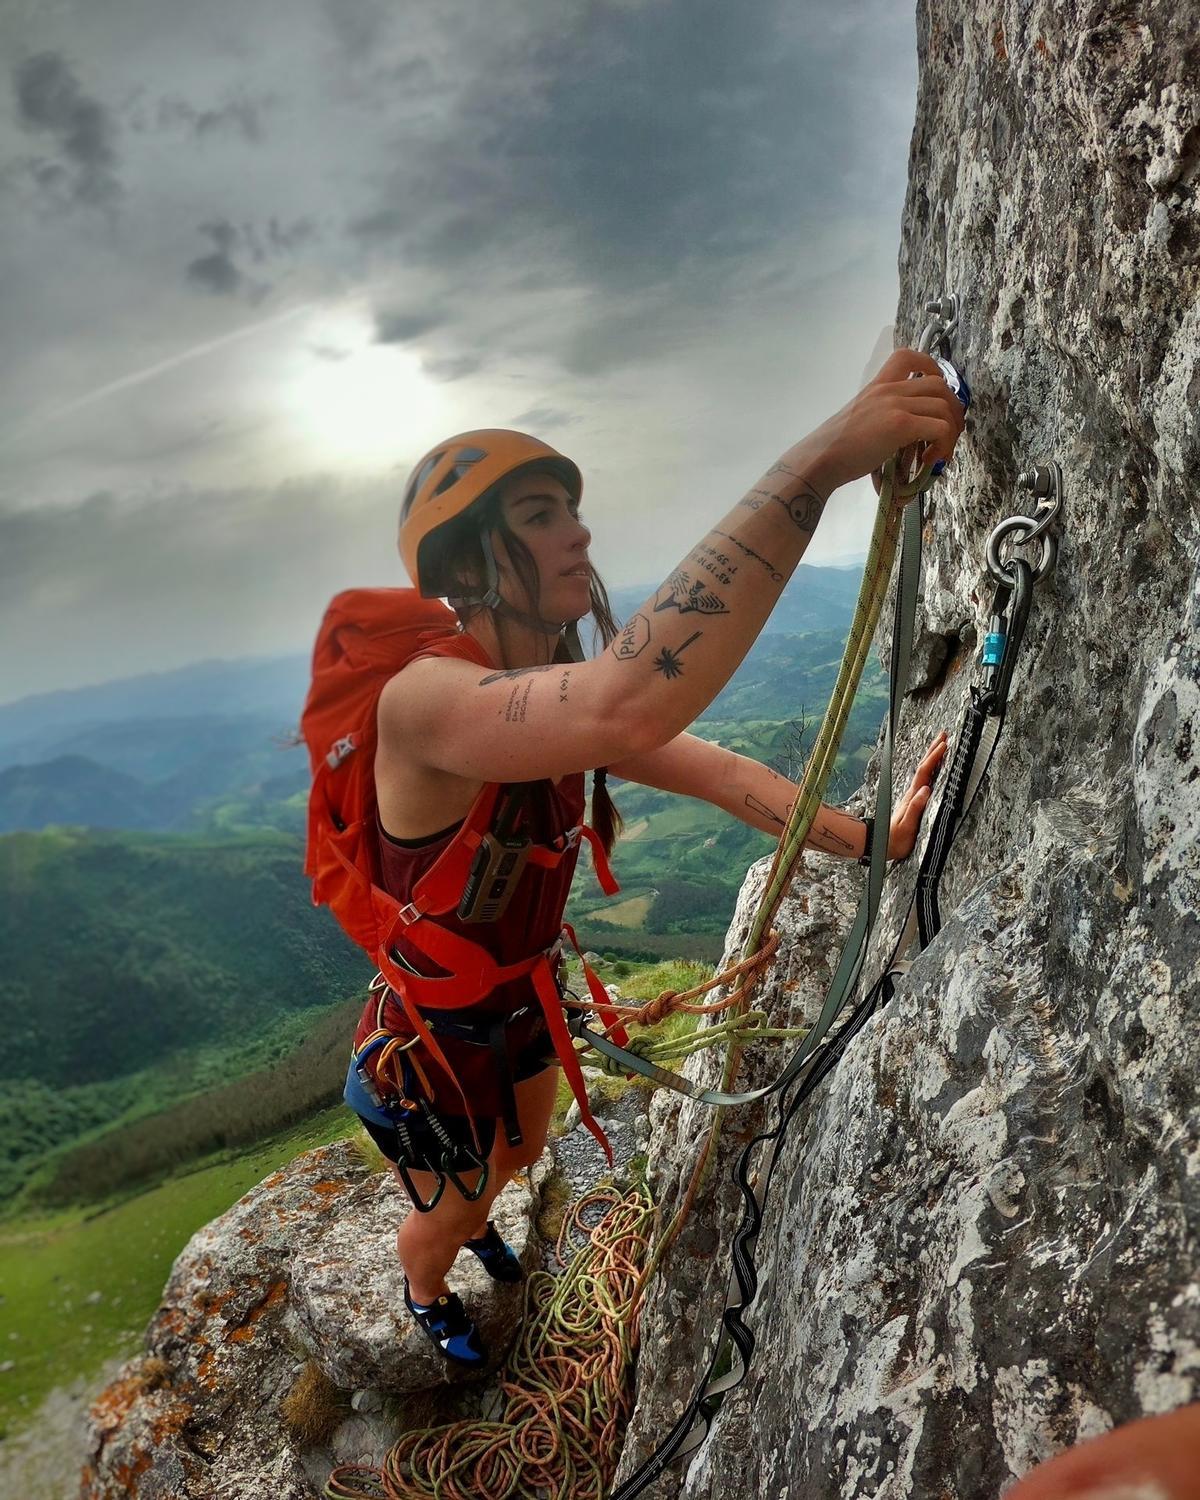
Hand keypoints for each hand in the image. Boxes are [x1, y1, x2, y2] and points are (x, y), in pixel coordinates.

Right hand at [790, 349, 965, 501]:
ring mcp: (895, 405)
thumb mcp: (859, 420)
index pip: (908, 357)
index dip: (933, 368)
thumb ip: (882, 418)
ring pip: (944, 406)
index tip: (937, 391)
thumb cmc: (835, 448)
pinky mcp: (900, 424)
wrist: (820, 459)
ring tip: (940, 451)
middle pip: (939, 385)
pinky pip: (939, 428)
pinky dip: (943, 444)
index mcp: (877, 386)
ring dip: (951, 431)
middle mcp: (888, 390)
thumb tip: (906, 439)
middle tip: (948, 433)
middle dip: (953, 410)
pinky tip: (929, 459)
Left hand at [886, 730, 948, 859]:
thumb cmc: (896, 839)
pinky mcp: (913, 801)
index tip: (944, 745)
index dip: (933, 758)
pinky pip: (924, 779)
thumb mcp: (907, 825)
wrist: (882, 845)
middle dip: (933, 750)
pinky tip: (934, 768)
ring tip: (941, 745)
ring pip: (924, 771)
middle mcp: (912, 793)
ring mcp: (912, 796)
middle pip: (923, 767)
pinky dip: (931, 769)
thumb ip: (916, 807)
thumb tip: (926, 789)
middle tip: (944, 735)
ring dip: (932, 757)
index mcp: (912, 796)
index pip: (923, 772)